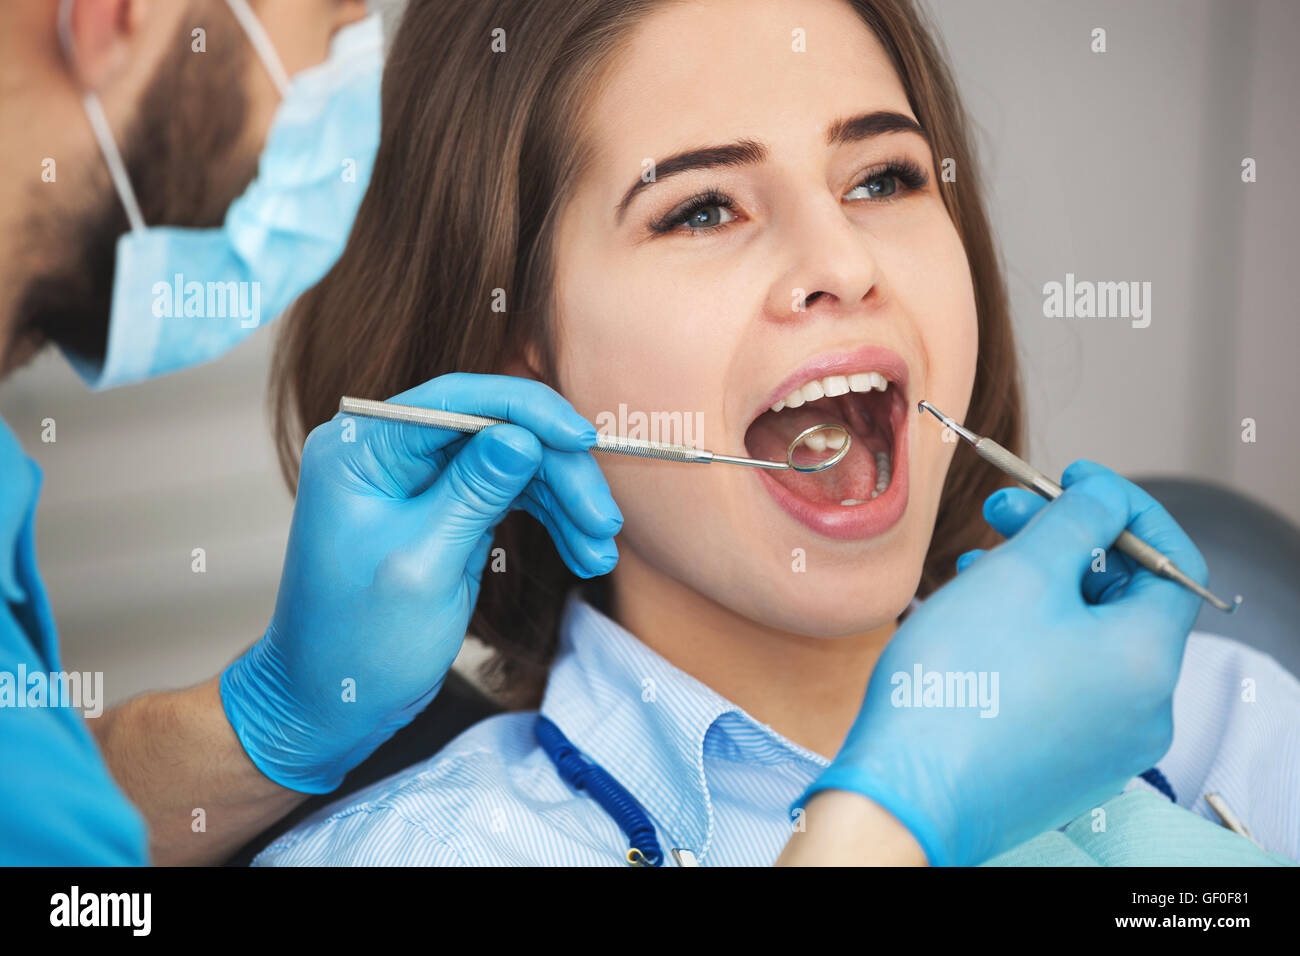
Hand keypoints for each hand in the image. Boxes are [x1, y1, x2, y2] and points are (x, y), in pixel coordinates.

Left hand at [220, 373, 621, 791]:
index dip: (530, 413)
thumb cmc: (358, 643)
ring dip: (564, 503)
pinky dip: (549, 521)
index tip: (584, 443)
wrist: (331, 703)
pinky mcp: (444, 508)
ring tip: (599, 553)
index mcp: (362, 448)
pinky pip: (509, 494)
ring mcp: (419, 479)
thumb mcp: (424, 566)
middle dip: (558, 473)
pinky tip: (583, 553)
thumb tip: (525, 435)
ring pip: (513, 462)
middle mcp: (390, 450)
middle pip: (496, 430)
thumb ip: (474, 493)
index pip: (458, 400)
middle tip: (603, 523)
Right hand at [795, 460, 1205, 865]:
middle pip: (1120, 598)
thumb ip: (1077, 519)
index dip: (1123, 508)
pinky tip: (973, 621)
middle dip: (1064, 542)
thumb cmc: (959, 683)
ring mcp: (1104, 743)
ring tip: (971, 567)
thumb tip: (1107, 500)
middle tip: (1004, 511)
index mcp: (1148, 660)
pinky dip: (1029, 638)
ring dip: (1037, 587)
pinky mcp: (1062, 764)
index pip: (1170, 562)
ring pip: (1084, 638)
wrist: (905, 792)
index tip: (1073, 479)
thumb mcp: (1021, 573)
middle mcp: (1143, 709)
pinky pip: (1062, 681)